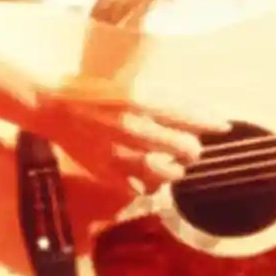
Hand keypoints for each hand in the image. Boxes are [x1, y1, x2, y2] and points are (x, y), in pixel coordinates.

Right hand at [34, 77, 230, 194]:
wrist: (52, 108)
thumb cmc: (93, 92)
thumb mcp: (130, 87)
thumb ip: (160, 102)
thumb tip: (192, 114)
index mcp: (140, 102)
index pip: (187, 116)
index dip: (210, 123)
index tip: (223, 127)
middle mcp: (134, 129)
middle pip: (185, 149)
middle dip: (192, 149)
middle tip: (190, 149)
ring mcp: (120, 154)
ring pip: (167, 173)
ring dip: (174, 170)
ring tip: (172, 165)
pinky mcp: (107, 172)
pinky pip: (140, 189)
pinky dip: (149, 185)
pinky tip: (148, 178)